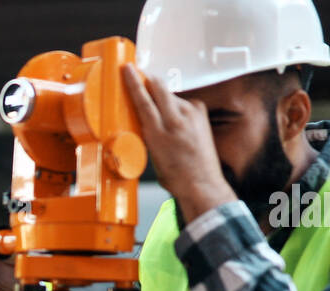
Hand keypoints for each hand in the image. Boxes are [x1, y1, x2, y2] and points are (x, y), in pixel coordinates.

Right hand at [121, 63, 236, 223]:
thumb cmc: (175, 175)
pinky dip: (176, 107)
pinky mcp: (200, 112)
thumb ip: (148, 130)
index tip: (128, 69)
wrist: (202, 183)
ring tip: (163, 118)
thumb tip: (142, 114)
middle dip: (149, 81)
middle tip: (140, 78)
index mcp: (158, 133)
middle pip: (159, 87)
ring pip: (170, 95)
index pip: (143, 100)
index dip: (134, 83)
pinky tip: (176, 121)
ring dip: (163, 99)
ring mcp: (191, 114)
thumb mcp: (152, 153)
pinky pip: (183, 102)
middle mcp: (176, 120)